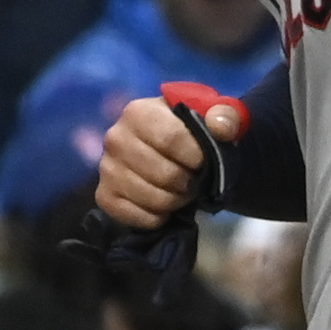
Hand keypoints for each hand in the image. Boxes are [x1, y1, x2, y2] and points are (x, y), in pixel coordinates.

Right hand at [95, 93, 244, 228]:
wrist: (170, 153)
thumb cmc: (190, 133)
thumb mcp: (213, 117)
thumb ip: (225, 116)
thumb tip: (221, 128)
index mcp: (138, 111)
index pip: (170, 139)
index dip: (195, 157)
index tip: (203, 161)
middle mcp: (115, 138)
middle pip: (163, 174)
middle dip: (188, 183)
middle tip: (194, 180)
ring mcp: (107, 169)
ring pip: (152, 199)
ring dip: (176, 201)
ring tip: (181, 191)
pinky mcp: (104, 196)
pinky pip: (137, 217)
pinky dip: (158, 217)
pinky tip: (164, 206)